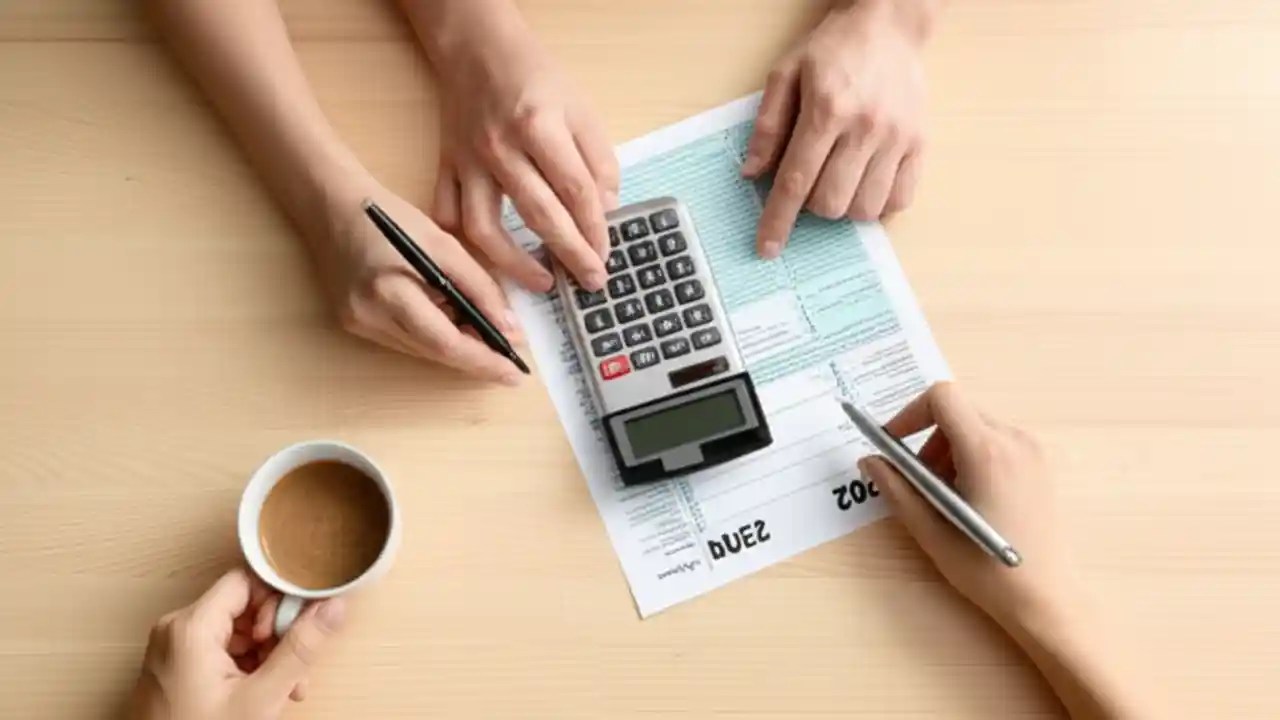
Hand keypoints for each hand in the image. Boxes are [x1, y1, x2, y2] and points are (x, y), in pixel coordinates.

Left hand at [128, 569, 343, 719]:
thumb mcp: (260, 698)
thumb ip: (300, 649)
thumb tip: (333, 606)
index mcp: (191, 627)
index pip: (248, 580)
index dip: (280, 600)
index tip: (299, 629)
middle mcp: (176, 628)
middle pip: (243, 606)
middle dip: (277, 635)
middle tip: (295, 670)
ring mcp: (173, 647)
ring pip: (236, 630)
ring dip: (266, 654)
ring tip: (284, 689)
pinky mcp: (175, 665)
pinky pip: (219, 648)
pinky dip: (246, 665)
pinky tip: (262, 693)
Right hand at [309, 179, 526, 385]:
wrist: (330, 207)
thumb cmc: (388, 216)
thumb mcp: (443, 243)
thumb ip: (478, 286)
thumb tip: (508, 327)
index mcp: (390, 293)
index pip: (446, 343)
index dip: (484, 362)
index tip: (514, 373)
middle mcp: (369, 318)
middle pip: (434, 353)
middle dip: (476, 357)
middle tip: (510, 356)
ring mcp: (358, 325)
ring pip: (421, 350)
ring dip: (456, 347)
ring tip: (486, 336)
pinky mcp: (354, 324)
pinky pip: (405, 340)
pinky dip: (433, 336)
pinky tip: (451, 323)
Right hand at [427, 9, 618, 291]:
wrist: (478, 50)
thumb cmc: (535, 79)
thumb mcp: (581, 109)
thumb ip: (597, 160)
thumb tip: (604, 210)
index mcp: (539, 126)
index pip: (575, 190)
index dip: (595, 229)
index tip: (606, 255)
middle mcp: (500, 147)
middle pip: (539, 214)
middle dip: (569, 254)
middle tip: (589, 280)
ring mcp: (468, 161)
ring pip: (484, 226)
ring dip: (514, 264)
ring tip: (542, 282)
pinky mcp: (446, 167)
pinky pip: (448, 215)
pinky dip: (463, 245)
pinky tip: (486, 263)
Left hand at [745, 0, 927, 257]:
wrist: (889, 24)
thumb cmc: (833, 49)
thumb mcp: (785, 74)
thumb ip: (768, 126)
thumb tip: (752, 174)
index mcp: (826, 109)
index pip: (795, 181)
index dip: (778, 221)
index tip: (767, 249)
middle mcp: (865, 127)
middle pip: (830, 202)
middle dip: (812, 206)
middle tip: (812, 181)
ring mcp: (897, 138)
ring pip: (865, 208)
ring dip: (845, 206)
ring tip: (841, 180)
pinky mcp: (920, 143)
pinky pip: (900, 200)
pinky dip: (879, 204)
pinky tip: (866, 183)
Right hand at [858, 383, 1077, 626]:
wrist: (1046, 598)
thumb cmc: (986, 570)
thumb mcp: (931, 531)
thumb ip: (897, 489)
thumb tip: (870, 460)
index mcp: (986, 452)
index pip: (942, 398)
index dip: (910, 414)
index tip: (895, 444)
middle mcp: (1014, 441)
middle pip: (958, 411)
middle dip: (929, 439)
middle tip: (921, 482)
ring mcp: (1033, 451)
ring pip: (976, 426)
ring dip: (950, 450)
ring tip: (948, 495)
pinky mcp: (1042, 464)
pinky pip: (997, 441)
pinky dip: (974, 456)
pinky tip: (974, 497)